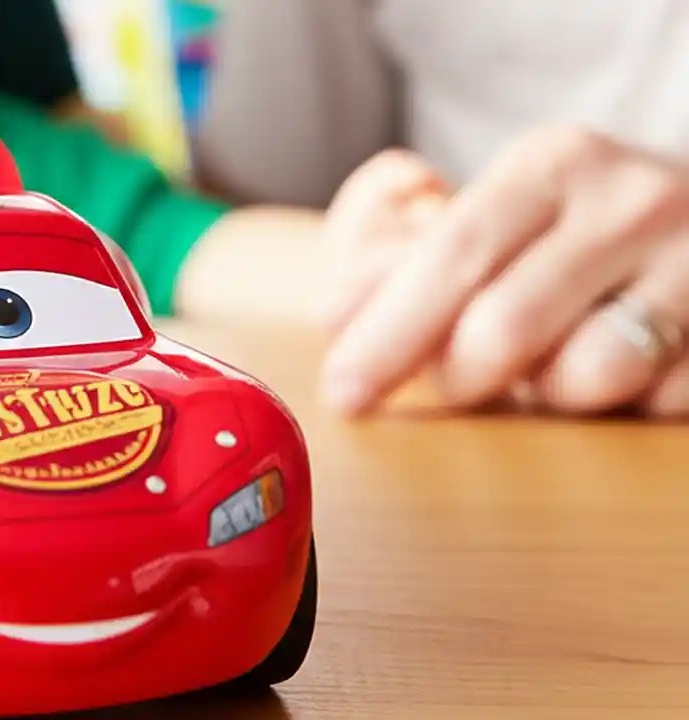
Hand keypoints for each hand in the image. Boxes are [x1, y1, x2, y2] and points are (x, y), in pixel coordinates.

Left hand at [321, 125, 688, 417]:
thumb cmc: (572, 231)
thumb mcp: (491, 213)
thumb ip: (398, 254)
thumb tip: (338, 312)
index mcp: (554, 163)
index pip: (451, 256)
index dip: (388, 333)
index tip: (343, 393)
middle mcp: (631, 203)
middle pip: (504, 328)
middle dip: (451, 378)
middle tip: (440, 391)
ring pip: (585, 377)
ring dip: (543, 395)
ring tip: (546, 367)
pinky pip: (652, 405)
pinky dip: (616, 407)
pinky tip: (618, 371)